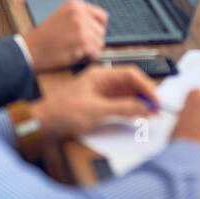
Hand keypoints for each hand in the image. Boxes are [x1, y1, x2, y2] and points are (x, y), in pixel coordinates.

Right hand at [22, 0, 106, 71]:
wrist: (31, 49)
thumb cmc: (45, 36)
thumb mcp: (62, 15)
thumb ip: (80, 16)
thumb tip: (101, 25)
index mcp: (75, 4)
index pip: (102, 16)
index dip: (97, 27)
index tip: (90, 34)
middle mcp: (79, 13)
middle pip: (102, 30)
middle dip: (94, 40)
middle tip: (79, 44)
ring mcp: (81, 27)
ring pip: (100, 42)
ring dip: (91, 49)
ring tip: (75, 49)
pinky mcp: (82, 42)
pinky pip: (96, 53)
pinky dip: (89, 57)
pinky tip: (76, 55)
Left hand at [30, 65, 159, 135]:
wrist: (42, 123)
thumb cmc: (63, 112)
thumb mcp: (96, 111)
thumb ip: (123, 108)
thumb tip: (144, 107)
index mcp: (101, 75)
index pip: (131, 75)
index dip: (147, 87)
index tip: (156, 100)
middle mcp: (102, 81)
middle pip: (131, 84)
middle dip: (145, 95)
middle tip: (157, 110)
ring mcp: (101, 93)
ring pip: (127, 95)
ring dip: (139, 104)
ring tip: (150, 115)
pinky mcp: (98, 105)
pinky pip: (120, 104)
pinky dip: (130, 110)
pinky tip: (136, 117)